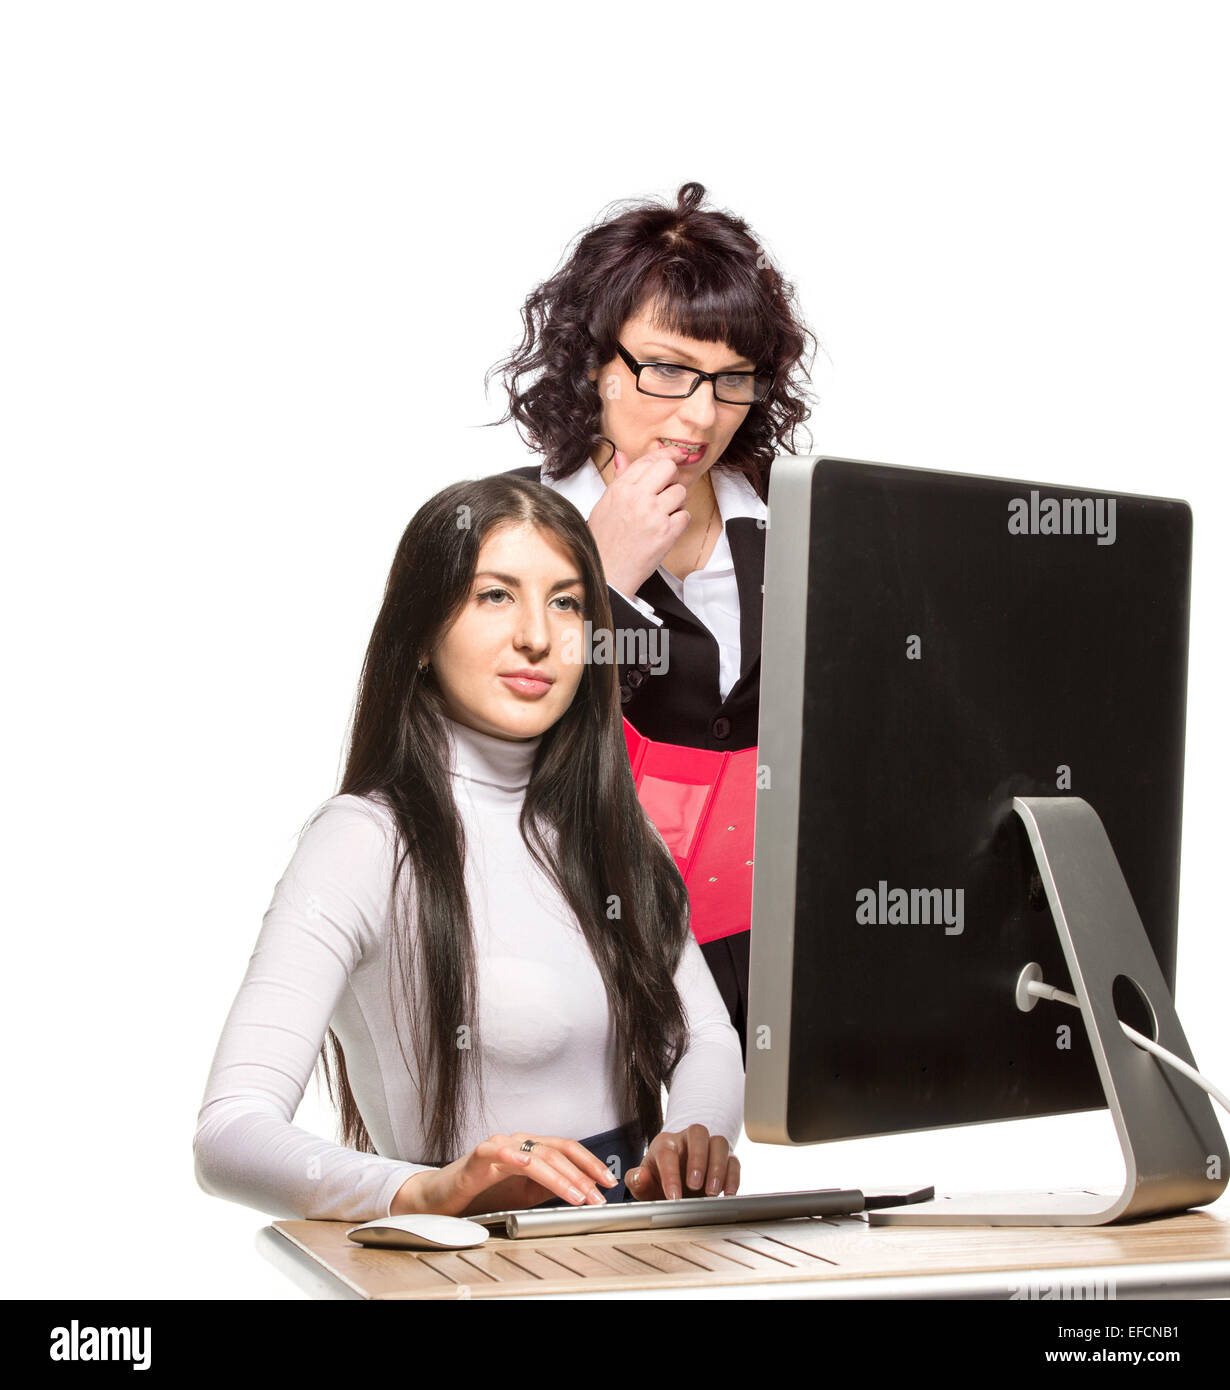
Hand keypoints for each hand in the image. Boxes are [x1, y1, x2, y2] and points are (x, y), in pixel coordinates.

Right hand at [389, 1132, 619, 1216]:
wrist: (440, 1200)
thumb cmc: (480, 1195)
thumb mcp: (524, 1195)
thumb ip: (548, 1188)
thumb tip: (581, 1189)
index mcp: (530, 1149)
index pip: (567, 1150)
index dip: (590, 1164)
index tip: (608, 1182)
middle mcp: (517, 1142)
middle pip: (556, 1152)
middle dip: (582, 1175)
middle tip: (598, 1196)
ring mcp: (498, 1147)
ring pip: (535, 1154)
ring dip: (559, 1175)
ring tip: (576, 1194)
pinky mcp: (477, 1157)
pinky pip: (497, 1151)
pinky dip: (513, 1155)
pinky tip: (526, 1164)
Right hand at [585, 444, 693, 594]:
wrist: (607, 572)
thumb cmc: (603, 541)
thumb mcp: (605, 504)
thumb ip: (619, 478)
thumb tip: (622, 456)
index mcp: (621, 489)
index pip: (649, 460)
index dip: (668, 454)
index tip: (678, 454)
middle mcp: (637, 498)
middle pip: (669, 469)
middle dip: (672, 477)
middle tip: (667, 489)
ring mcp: (653, 515)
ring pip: (681, 492)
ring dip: (676, 502)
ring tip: (662, 514)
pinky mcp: (666, 533)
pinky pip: (685, 516)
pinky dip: (679, 522)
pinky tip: (665, 528)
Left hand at [625, 1124, 739, 1201]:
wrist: (676, 1186)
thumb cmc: (658, 1183)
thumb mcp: (643, 1185)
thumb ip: (636, 1181)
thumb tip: (639, 1176)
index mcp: (665, 1144)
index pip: (667, 1151)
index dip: (670, 1174)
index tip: (673, 1197)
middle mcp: (688, 1140)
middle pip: (697, 1132)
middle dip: (698, 1158)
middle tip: (695, 1186)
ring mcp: (708, 1148)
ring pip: (718, 1142)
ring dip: (717, 1167)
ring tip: (712, 1193)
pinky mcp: (725, 1159)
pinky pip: (733, 1160)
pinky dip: (733, 1176)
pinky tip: (728, 1194)